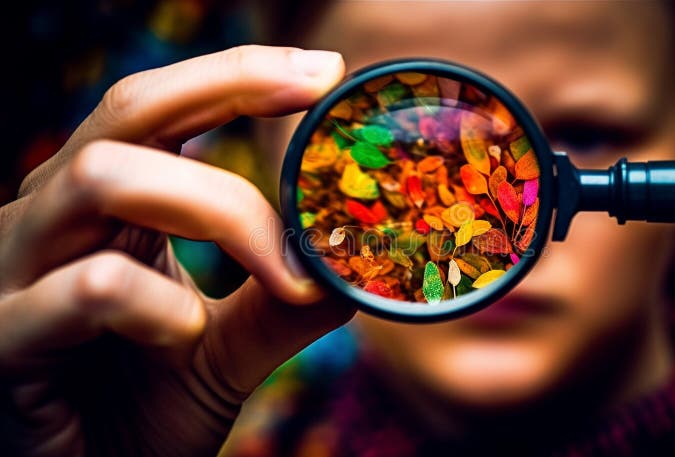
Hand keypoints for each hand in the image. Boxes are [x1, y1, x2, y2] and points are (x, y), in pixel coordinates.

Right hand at [0, 46, 353, 456]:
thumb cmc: (136, 410)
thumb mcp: (224, 349)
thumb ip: (280, 305)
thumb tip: (353, 263)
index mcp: (103, 208)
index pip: (161, 109)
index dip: (237, 75)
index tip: (323, 72)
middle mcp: (53, 218)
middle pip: (129, 110)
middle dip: (229, 91)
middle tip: (315, 94)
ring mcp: (18, 271)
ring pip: (102, 177)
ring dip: (218, 209)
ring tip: (279, 273)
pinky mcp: (5, 339)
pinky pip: (85, 289)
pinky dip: (158, 304)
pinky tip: (187, 332)